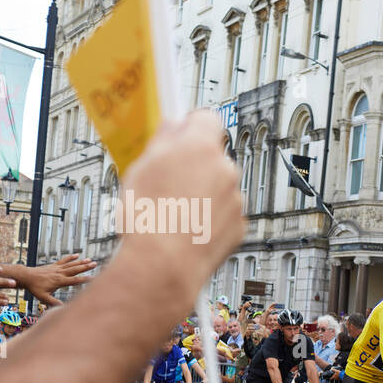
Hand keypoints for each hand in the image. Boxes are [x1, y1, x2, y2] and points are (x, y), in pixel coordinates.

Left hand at [14, 254, 97, 305]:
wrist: (25, 276)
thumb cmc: (34, 287)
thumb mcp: (43, 297)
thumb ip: (53, 302)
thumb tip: (62, 308)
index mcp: (59, 281)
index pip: (74, 280)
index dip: (84, 279)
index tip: (93, 278)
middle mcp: (59, 273)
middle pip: (75, 269)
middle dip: (86, 267)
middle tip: (95, 264)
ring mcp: (57, 268)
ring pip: (71, 264)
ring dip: (81, 262)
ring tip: (90, 260)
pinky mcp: (53, 266)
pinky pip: (64, 260)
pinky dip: (70, 258)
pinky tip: (77, 255)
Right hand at [114, 110, 242, 312]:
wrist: (164, 264)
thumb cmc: (148, 216)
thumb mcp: (142, 166)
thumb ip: (164, 139)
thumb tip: (174, 125)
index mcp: (201, 147)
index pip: (206, 118)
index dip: (191, 125)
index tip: (180, 133)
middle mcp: (226, 169)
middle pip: (213, 156)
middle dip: (196, 164)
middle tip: (170, 181)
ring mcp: (236, 199)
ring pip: (220, 187)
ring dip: (204, 193)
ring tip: (176, 213)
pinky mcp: (240, 226)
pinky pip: (225, 214)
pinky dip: (211, 218)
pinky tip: (189, 230)